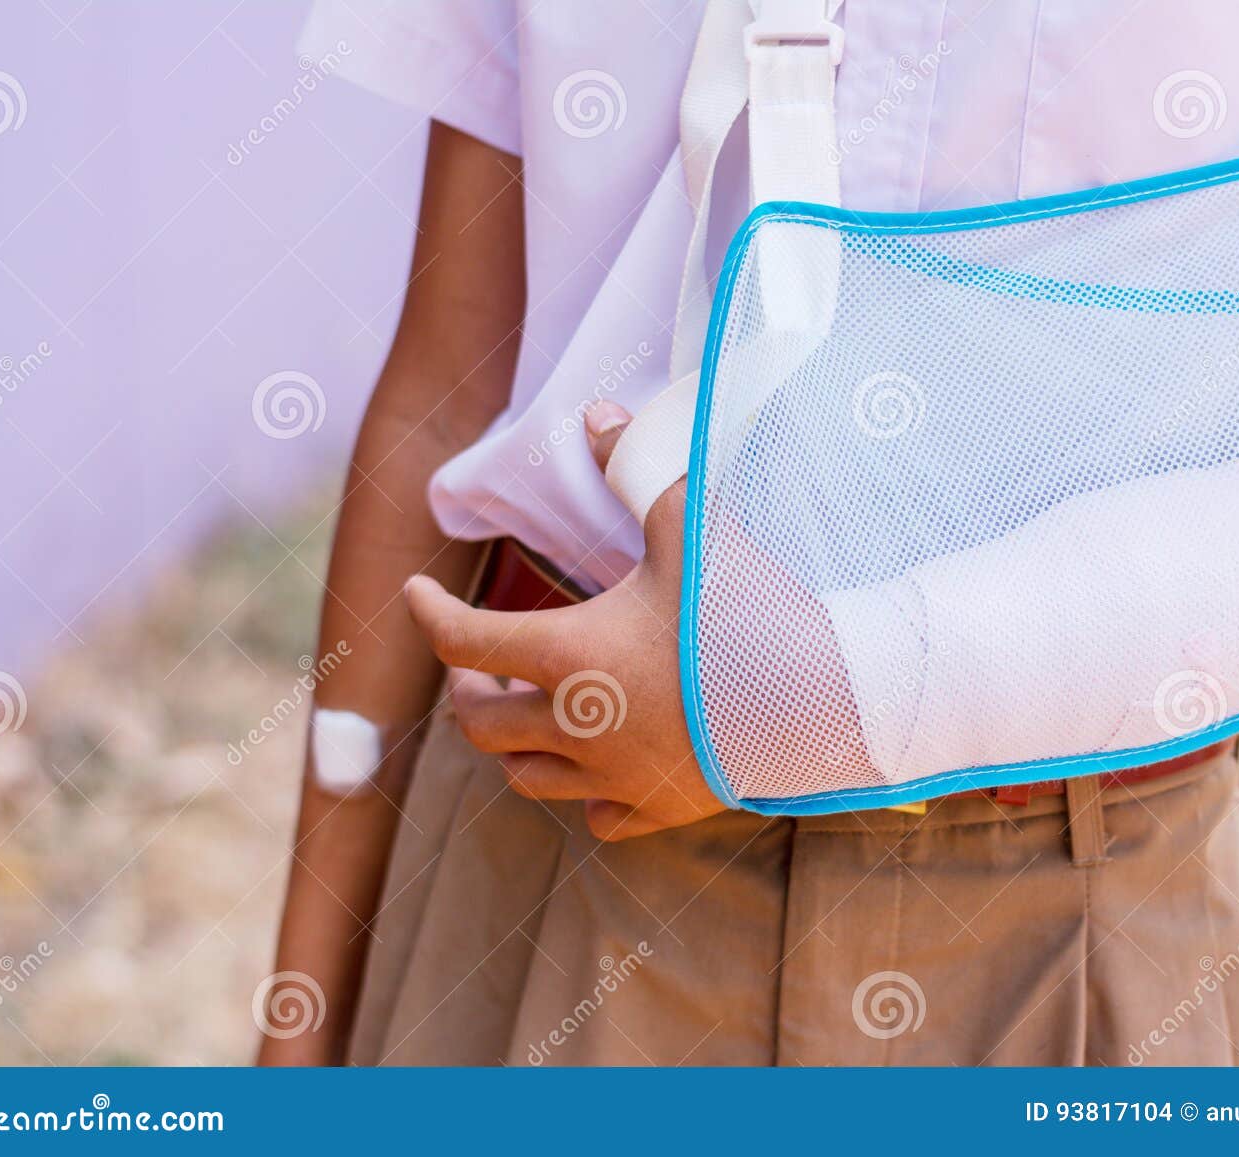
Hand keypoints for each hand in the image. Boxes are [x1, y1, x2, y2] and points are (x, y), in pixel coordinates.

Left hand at [403, 402, 723, 840]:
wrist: (825, 699)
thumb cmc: (748, 607)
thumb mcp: (687, 523)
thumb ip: (636, 466)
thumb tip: (597, 413)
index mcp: (568, 656)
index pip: (461, 638)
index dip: (427, 611)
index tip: (412, 592)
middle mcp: (577, 726)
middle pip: (480, 724)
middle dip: (467, 688)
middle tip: (479, 664)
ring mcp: (616, 776)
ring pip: (525, 777)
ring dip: (512, 744)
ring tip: (526, 712)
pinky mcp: (660, 809)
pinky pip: (597, 816)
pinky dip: (582, 791)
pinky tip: (596, 767)